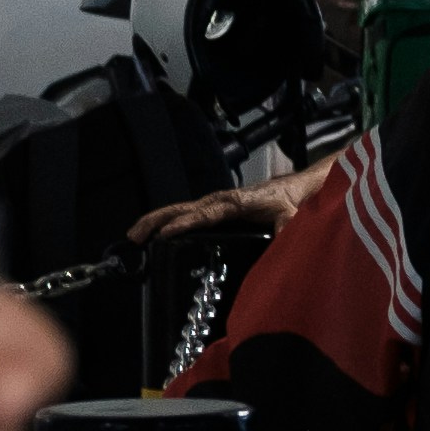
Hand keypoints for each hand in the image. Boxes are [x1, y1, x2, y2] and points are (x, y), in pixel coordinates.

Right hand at [125, 167, 333, 249]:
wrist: (295, 189)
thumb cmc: (291, 202)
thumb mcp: (292, 218)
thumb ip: (287, 229)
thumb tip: (282, 241)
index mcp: (236, 203)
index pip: (206, 214)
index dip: (186, 223)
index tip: (166, 233)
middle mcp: (220, 201)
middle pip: (182, 208)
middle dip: (157, 220)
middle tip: (135, 235)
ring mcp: (215, 204)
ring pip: (180, 209)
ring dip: (156, 220)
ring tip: (134, 235)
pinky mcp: (215, 209)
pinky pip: (188, 214)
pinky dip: (169, 221)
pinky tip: (156, 233)